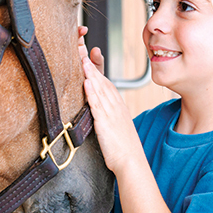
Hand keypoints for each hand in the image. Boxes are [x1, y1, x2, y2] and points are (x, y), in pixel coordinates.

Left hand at [78, 28, 141, 174]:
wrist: (131, 162)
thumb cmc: (123, 149)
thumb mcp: (116, 127)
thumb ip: (107, 116)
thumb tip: (99, 111)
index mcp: (117, 107)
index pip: (106, 83)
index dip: (96, 69)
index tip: (87, 57)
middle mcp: (115, 106)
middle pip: (102, 81)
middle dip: (91, 65)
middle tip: (81, 49)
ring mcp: (111, 113)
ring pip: (100, 89)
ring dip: (91, 73)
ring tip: (82, 59)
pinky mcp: (106, 123)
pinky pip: (98, 105)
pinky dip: (92, 92)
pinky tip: (87, 82)